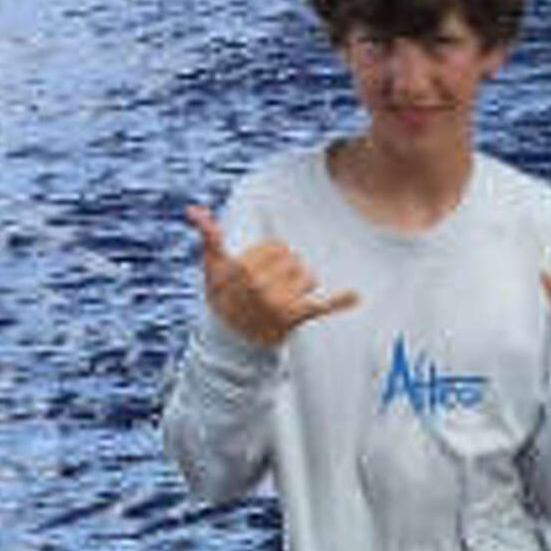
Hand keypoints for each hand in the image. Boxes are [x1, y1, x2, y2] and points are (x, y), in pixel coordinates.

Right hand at [185, 205, 357, 345]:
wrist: (231, 340)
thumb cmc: (222, 297)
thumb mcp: (212, 267)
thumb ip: (209, 236)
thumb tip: (194, 210)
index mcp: (244, 267)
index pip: (277, 247)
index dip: (270, 257)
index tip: (256, 274)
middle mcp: (262, 284)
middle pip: (294, 260)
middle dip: (286, 270)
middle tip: (269, 289)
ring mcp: (280, 302)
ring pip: (308, 276)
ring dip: (301, 285)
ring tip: (282, 300)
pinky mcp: (295, 317)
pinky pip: (321, 306)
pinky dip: (339, 301)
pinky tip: (356, 296)